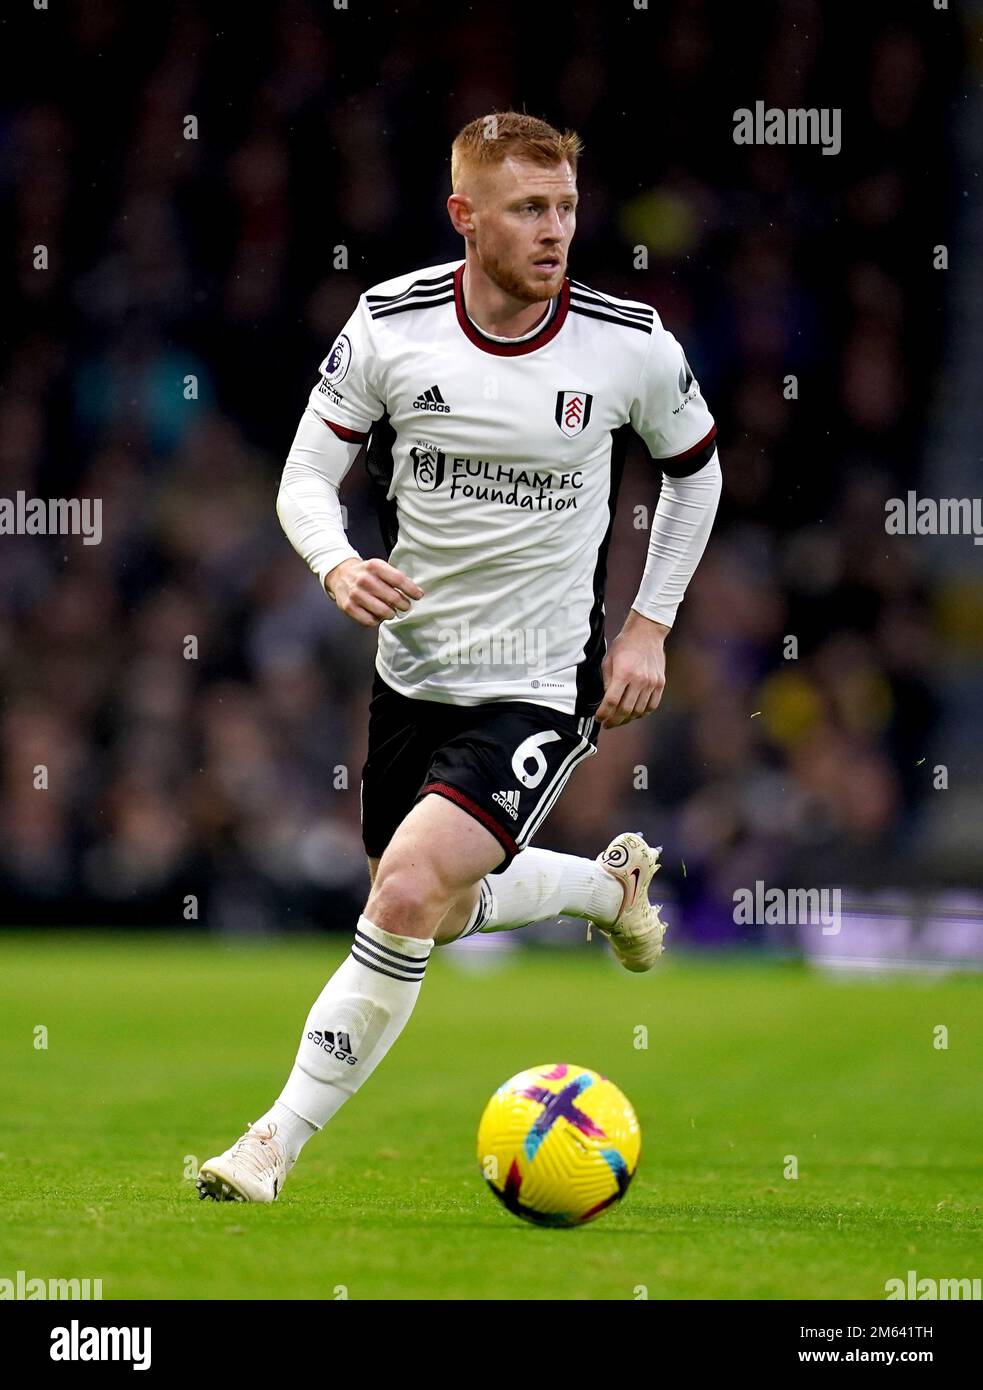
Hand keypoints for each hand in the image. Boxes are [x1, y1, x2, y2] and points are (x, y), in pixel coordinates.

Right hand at [325, 557, 424, 627]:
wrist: (340, 575)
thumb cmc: (365, 573)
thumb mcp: (379, 567)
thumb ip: (395, 577)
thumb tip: (415, 593)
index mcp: (374, 566)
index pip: (399, 580)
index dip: (411, 590)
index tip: (418, 596)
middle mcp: (364, 579)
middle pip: (394, 598)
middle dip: (404, 605)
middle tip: (405, 606)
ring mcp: (355, 594)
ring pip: (384, 612)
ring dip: (391, 613)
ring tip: (391, 611)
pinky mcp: (348, 607)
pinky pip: (370, 621)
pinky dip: (377, 620)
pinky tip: (377, 615)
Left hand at [595, 610, 668, 728]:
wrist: (646, 633)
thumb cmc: (625, 645)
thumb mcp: (609, 661)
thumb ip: (607, 682)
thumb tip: (606, 702)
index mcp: (624, 673)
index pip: (611, 701)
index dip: (603, 713)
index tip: (598, 718)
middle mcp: (639, 680)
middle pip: (625, 710)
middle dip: (614, 721)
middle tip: (607, 724)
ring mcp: (652, 682)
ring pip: (639, 711)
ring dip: (627, 719)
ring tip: (619, 720)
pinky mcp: (660, 683)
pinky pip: (652, 706)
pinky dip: (642, 713)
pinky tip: (634, 714)